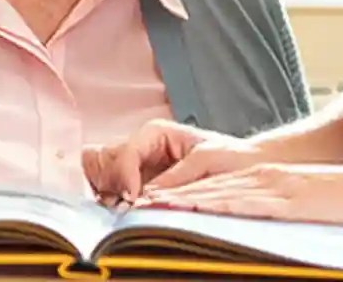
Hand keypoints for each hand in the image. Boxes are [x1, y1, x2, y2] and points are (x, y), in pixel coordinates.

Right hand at [83, 119, 267, 201]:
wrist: (244, 166)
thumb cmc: (229, 156)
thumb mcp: (206, 158)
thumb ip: (175, 175)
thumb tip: (148, 195)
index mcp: (154, 133)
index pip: (124, 152)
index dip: (125, 175)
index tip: (133, 198)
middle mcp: (140, 148)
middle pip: (101, 158)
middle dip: (110, 181)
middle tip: (126, 202)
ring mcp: (136, 168)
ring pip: (98, 172)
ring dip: (106, 190)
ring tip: (126, 206)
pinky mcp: (136, 187)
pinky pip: (108, 190)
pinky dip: (110, 199)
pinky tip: (128, 209)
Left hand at [141, 164, 342, 227]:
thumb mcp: (304, 216)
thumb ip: (276, 221)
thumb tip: (254, 244)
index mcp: (268, 184)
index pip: (215, 189)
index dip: (181, 196)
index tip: (150, 207)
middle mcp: (265, 180)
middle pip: (208, 186)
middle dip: (169, 196)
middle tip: (133, 206)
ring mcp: (275, 187)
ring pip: (216, 191)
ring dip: (179, 199)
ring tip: (146, 207)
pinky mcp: (286, 198)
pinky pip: (241, 200)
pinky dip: (210, 203)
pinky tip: (188, 205)